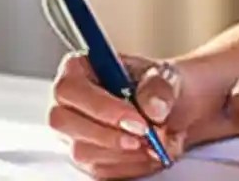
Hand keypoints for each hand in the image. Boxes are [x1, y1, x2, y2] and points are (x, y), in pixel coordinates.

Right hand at [47, 53, 191, 178]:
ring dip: (122, 152)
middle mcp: (69, 102)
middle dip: (107, 133)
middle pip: (63, 122)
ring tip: (153, 143)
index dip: (100, 107)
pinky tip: (148, 154)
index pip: (70, 88)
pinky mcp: (88, 158)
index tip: (136, 119)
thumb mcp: (167, 75)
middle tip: (144, 136)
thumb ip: (159, 87)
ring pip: (81, 150)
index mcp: (79, 69)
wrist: (175, 111)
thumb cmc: (161, 87)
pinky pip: (98, 169)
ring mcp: (74, 133)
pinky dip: (128, 165)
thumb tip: (152, 107)